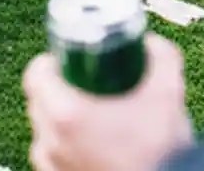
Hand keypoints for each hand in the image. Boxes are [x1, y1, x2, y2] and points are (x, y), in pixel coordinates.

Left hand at [23, 35, 194, 170]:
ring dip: (63, 120)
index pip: (36, 73)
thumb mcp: (167, 92)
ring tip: (96, 120)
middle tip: (90, 85)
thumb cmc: (160, 149)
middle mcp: (50, 141)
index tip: (75, 60)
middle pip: (39, 100)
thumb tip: (148, 43)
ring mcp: (51, 166)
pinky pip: (54, 156)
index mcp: (65, 113)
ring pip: (46, 131)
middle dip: (61, 88)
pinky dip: (68, 147)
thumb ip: (159, 56)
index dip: (54, 61)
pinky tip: (96, 146)